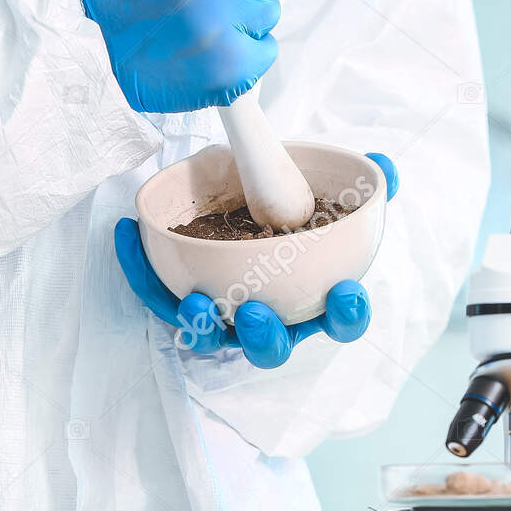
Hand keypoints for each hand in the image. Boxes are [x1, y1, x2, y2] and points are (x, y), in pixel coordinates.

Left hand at [114, 154, 398, 368]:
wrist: (242, 205)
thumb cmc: (293, 217)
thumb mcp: (329, 195)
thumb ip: (359, 183)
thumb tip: (383, 161)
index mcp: (315, 300)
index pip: (340, 321)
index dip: (345, 315)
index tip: (344, 293)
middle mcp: (272, 319)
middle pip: (271, 348)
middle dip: (265, 336)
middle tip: (253, 312)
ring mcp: (223, 318)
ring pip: (213, 336)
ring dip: (203, 323)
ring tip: (194, 300)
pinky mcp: (179, 302)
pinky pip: (158, 294)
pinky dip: (140, 268)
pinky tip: (127, 233)